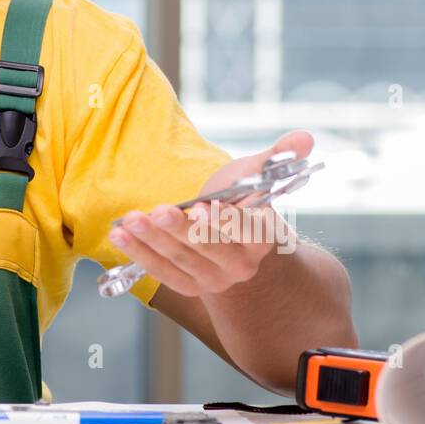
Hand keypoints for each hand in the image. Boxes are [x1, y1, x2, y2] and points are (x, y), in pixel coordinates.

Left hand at [107, 130, 309, 296]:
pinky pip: (163, 271)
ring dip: (154, 239)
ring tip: (131, 220)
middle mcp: (242, 263)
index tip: (204, 207)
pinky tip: (120, 235)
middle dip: (183, 229)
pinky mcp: (190, 286)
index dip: (225, 220)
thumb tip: (303, 137)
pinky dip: (140, 254)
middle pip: (210, 247)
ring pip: (182, 259)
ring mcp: (214, 279)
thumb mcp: (258, 176)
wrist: (234, 244)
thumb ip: (279, 156)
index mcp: (263, 236)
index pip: (247, 229)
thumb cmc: (243, 202)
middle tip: (160, 211)